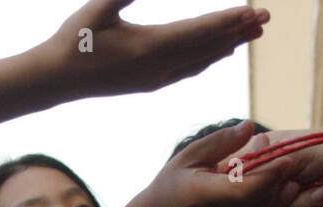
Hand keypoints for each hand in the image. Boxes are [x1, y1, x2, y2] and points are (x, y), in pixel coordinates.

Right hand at [49, 1, 268, 96]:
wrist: (55, 80)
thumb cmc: (73, 39)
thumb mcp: (98, 7)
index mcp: (148, 47)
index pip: (199, 31)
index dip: (228, 20)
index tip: (254, 10)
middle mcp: (157, 67)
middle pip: (207, 47)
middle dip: (238, 31)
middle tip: (267, 18)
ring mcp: (154, 79)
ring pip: (201, 61)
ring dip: (228, 45)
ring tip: (252, 33)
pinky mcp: (149, 84)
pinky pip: (189, 71)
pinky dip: (209, 60)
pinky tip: (221, 53)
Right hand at [142, 120, 310, 206]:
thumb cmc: (175, 182)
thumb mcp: (190, 156)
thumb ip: (221, 142)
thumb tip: (250, 126)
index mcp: (202, 195)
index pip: (244, 190)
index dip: (269, 175)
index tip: (287, 157)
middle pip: (260, 200)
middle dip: (278, 178)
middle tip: (286, 155)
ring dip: (278, 189)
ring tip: (282, 167)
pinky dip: (270, 199)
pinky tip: (273, 183)